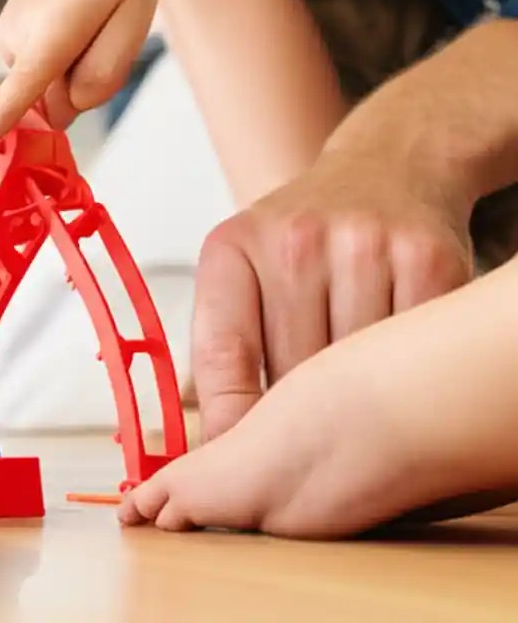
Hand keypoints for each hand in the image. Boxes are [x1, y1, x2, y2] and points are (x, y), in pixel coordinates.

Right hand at [0, 0, 183, 140]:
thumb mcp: (132, 30)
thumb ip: (101, 79)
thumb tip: (62, 115)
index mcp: (48, 36)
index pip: (21, 87)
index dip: (3, 116)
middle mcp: (16, 38)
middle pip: (52, 103)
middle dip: (81, 85)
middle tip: (101, 38)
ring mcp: (5, 37)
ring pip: (44, 89)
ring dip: (72, 70)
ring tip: (87, 27)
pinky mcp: (4, 38)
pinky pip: (36, 74)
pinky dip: (57, 60)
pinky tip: (70, 25)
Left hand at [191, 127, 474, 441]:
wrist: (388, 166)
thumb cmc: (300, 239)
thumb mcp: (240, 268)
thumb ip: (220, 348)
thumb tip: (202, 450)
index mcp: (232, 247)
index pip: (222, 357)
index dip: (228, 424)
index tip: (234, 465)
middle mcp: (295, 241)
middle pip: (292, 373)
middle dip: (294, 413)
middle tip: (301, 438)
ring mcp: (366, 247)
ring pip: (354, 369)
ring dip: (351, 397)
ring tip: (350, 402)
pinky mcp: (429, 261)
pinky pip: (408, 351)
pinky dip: (400, 375)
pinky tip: (392, 373)